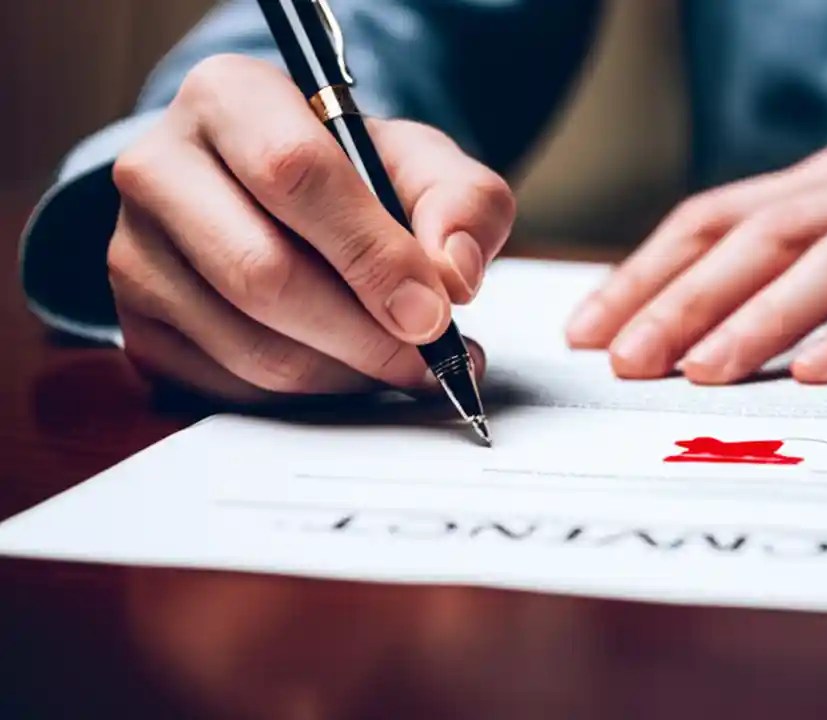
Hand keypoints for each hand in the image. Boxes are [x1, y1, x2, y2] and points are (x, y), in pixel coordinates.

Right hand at [108, 55, 514, 402]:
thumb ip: (463, 203)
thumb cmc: (355, 176)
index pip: (293, 173)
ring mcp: (133, 253)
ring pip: (249, 345)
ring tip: (404, 364)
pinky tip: (350, 371)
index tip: (433, 311)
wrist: (283, 203)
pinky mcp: (138, 328)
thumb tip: (455, 276)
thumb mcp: (423, 163)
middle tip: (430, 359)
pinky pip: (231, 389)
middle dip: (364, 334)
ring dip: (345, 373)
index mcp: (228, 97)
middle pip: (262, 273)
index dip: (371, 253)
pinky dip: (308, 397)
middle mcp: (158, 168)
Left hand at [566, 132, 826, 383]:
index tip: (590, 328)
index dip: (648, 270)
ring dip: (762, 317)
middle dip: (684, 298)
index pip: (716, 217)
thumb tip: (703, 324)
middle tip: (625, 359)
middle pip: (761, 236)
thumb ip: (802, 262)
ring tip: (702, 372)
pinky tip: (823, 373)